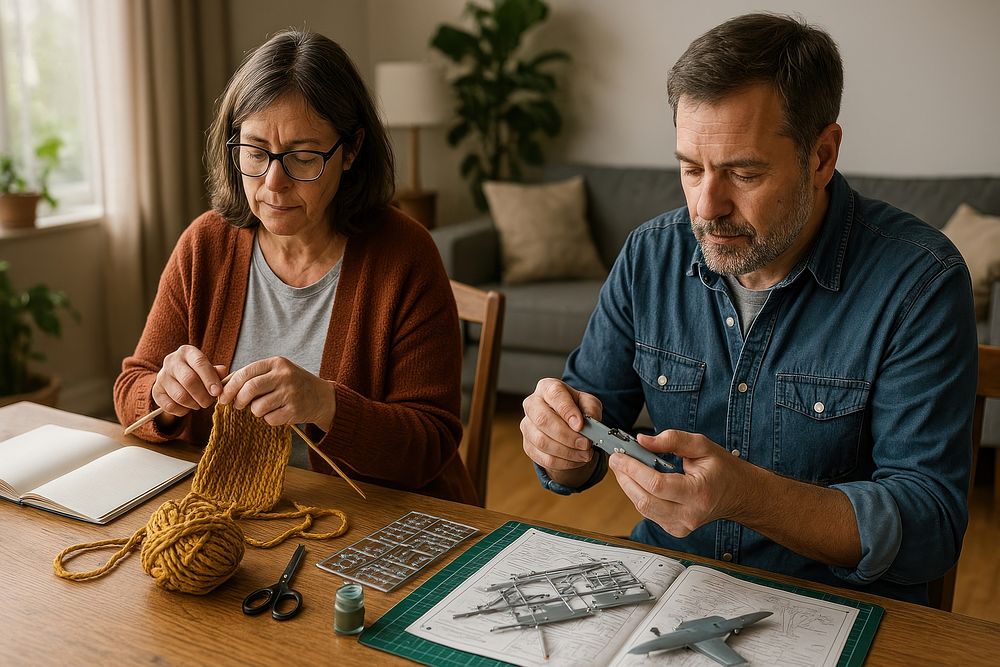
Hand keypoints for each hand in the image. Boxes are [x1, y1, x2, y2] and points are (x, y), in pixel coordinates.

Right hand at [152, 344, 226, 418]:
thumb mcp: (208, 369)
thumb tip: (223, 372)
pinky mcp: (156, 391)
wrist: (175, 379)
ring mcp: (161, 376)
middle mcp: (171, 361)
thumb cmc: (197, 373)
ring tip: (199, 404)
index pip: (200, 363)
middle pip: (189, 380)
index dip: (210, 379)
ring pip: (180, 396)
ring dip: (194, 404)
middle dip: (203, 395)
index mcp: (187, 352)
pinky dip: (182, 411)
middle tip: (209, 402)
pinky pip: (170, 406)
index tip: (217, 392)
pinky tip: (188, 407)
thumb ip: (217, 371)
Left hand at [217, 357, 335, 429]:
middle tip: (237, 405)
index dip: (230, 387)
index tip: (222, 397)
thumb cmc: (292, 384)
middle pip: (249, 389)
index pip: (245, 373)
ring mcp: (291, 393)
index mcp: (277, 363)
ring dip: (255, 411)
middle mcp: (284, 376)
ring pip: (258, 407)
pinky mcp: (295, 410)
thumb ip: (251, 376)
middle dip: (238, 400)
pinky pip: (270, 419)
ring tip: (265, 408)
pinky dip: (269, 419)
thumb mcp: (275, 372)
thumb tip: (221, 385)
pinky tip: (278, 413)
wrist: (322, 397)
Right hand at [520, 378, 602, 484]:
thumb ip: (591, 409)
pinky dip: (563, 462)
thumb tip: (590, 420)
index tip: (580, 425)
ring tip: (585, 454)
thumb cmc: (576, 409)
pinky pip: (543, 458)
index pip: (554, 395)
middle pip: (543, 420)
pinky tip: (576, 460)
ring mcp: (527, 425)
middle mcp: (532, 404)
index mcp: (547, 387)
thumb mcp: (588, 403)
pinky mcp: (528, 445)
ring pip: (542, 442)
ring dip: (567, 452)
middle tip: (586, 444)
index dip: (567, 411)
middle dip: (567, 436)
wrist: (566, 424)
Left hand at [608, 429, 752, 537]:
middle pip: (645, 500)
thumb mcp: (702, 445)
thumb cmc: (723, 470)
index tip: (620, 456)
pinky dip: (639, 496)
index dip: (633, 470)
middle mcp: (690, 514)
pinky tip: (638, 482)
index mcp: (699, 493)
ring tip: (624, 468)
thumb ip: (672, 439)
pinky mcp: (675, 529)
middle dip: (625, 478)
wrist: (738, 494)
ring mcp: (682, 526)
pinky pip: (649, 514)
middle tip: (617, 460)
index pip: (657, 485)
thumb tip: (642, 440)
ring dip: (629, 487)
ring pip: (643, 509)